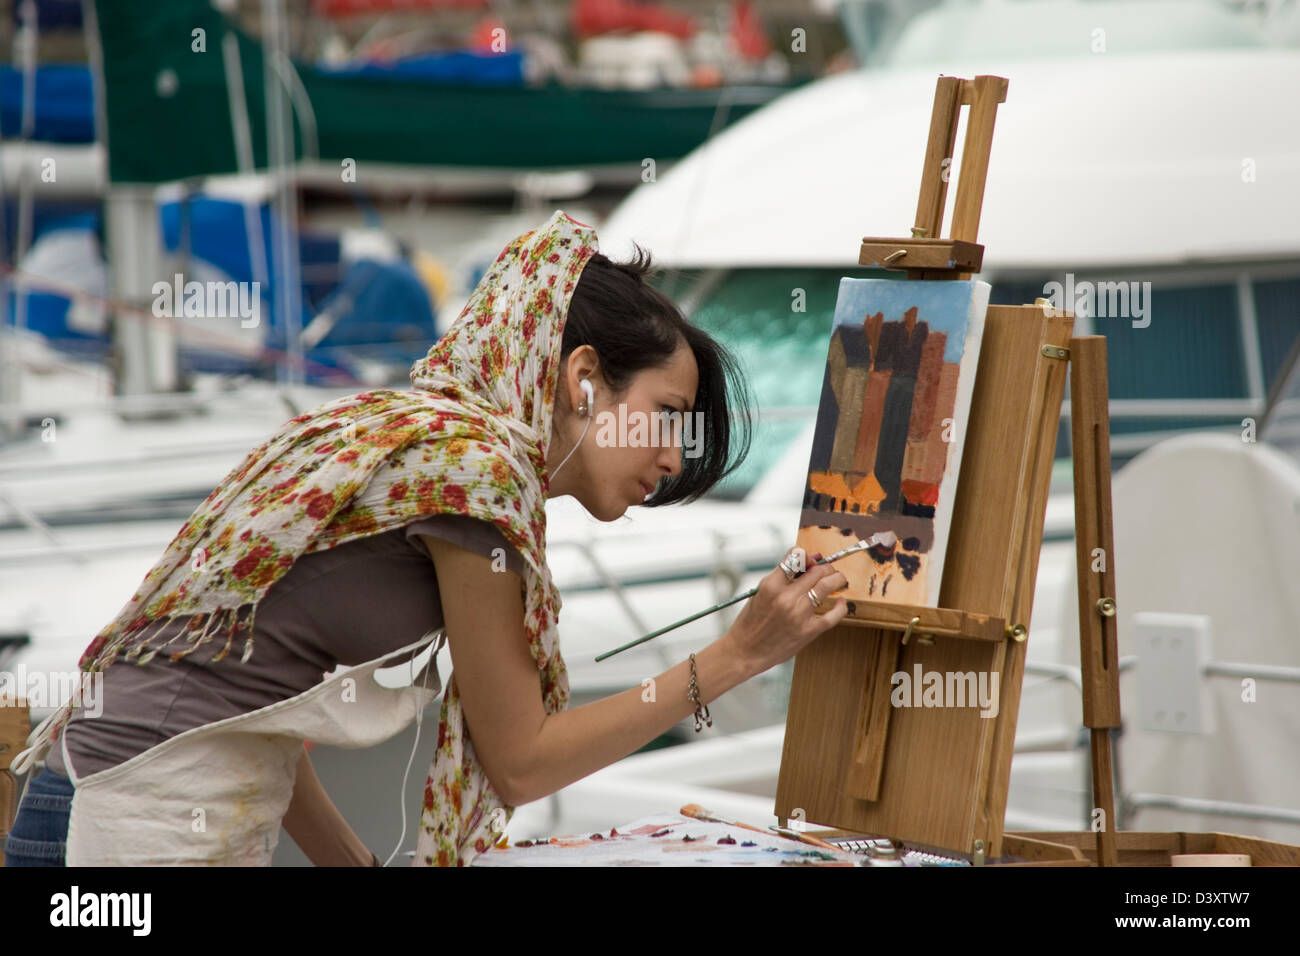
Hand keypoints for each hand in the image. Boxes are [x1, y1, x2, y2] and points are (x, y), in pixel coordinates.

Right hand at [725, 551, 848, 675]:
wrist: (745, 651)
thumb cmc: (750, 622)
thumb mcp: (760, 593)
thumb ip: (782, 579)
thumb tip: (807, 564)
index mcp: (771, 585)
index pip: (796, 556)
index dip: (807, 556)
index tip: (811, 561)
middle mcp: (786, 597)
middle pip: (817, 571)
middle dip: (826, 568)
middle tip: (828, 571)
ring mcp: (799, 614)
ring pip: (827, 586)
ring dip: (837, 580)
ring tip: (838, 581)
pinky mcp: (809, 630)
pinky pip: (834, 615)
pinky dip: (841, 606)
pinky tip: (840, 603)